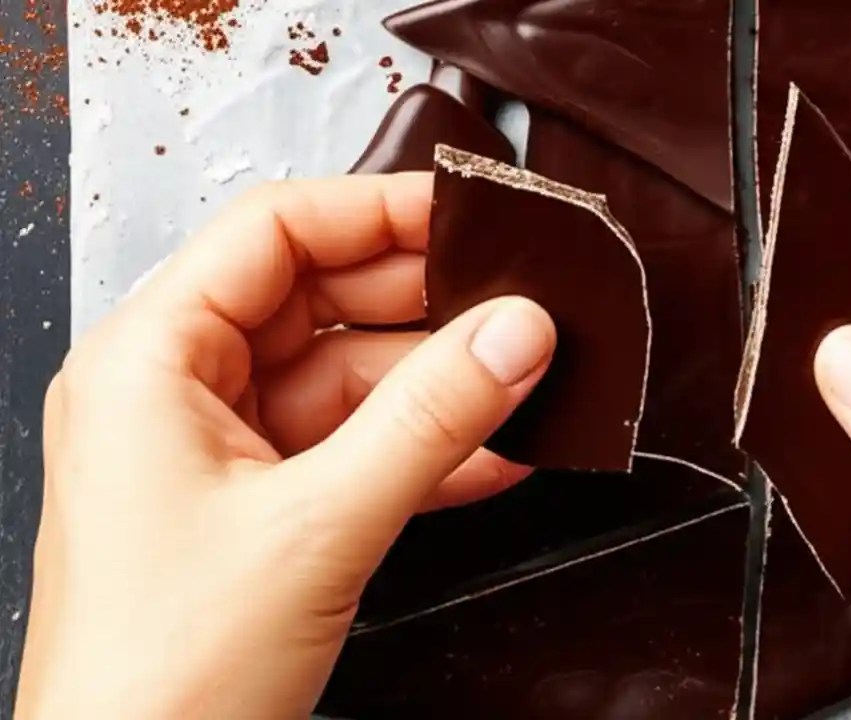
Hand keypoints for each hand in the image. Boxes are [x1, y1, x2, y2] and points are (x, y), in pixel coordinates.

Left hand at [17, 175, 555, 718]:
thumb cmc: (157, 676)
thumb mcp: (318, 526)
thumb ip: (430, 419)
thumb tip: (513, 335)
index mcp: (151, 360)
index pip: (274, 233)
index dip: (376, 211)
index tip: (465, 214)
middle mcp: (179, 392)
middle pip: (320, 301)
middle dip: (424, 306)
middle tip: (514, 304)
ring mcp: (221, 452)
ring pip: (349, 381)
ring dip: (436, 389)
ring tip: (519, 382)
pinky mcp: (262, 507)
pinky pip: (354, 448)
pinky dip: (422, 450)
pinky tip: (491, 455)